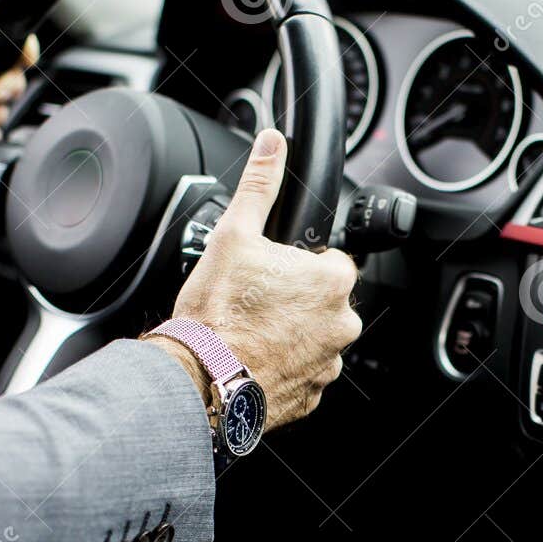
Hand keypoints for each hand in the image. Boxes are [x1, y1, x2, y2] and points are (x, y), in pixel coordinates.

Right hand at [149, 129, 360, 431]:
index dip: (294, 263)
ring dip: (288, 335)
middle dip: (292, 300)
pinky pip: (301, 373)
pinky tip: (251, 359)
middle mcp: (342, 324)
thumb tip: (273, 144)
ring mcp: (328, 364)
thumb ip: (260, 186)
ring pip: (312, 338)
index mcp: (333, 281)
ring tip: (248, 333)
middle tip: (252, 303)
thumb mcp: (234, 234)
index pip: (327, 261)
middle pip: (321, 301)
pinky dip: (281, 367)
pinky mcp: (312, 397)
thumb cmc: (217, 312)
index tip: (267, 272)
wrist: (199, 380)